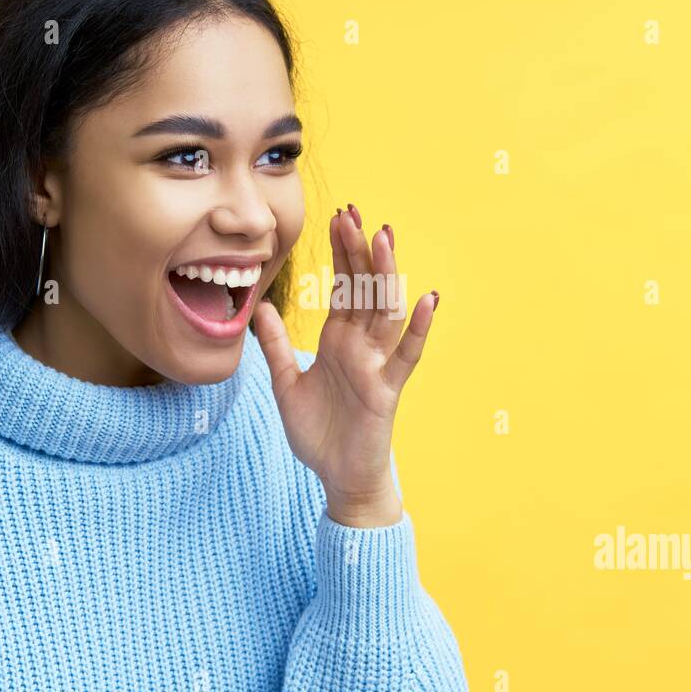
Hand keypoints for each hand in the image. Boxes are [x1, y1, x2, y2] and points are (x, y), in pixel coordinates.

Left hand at [252, 204, 438, 527]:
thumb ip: (277, 347)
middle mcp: (361, 345)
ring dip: (387, 275)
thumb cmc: (319, 434)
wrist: (338, 479)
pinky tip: (428, 299)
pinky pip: (406, 355)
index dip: (342, 253)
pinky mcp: (387, 389)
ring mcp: (377, 364)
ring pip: (385, 311)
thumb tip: (262, 308)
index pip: (343, 287)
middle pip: (364, 289)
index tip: (340, 217)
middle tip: (355, 212)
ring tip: (386, 238)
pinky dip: (420, 328)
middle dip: (360, 251)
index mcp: (338, 340)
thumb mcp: (286, 385)